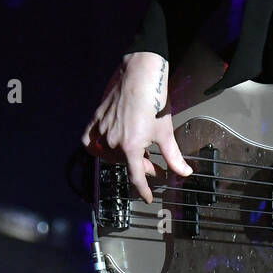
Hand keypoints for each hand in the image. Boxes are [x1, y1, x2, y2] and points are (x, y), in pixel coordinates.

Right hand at [81, 51, 192, 203]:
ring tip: (136, 151)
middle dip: (141, 166)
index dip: (143, 189)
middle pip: (125, 163)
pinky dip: (95, 146)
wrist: (140, 75)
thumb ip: (173, 156)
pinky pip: (88, 139)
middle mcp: (112, 141)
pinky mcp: (96, 119)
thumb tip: (184, 173)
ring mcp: (102, 130)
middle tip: (152, 164)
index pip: (136, 177)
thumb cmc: (154, 101)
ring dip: (122, 156)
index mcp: (130, 147)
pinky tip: (104, 147)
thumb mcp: (166, 131)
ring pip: (108, 154)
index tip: (148, 197)